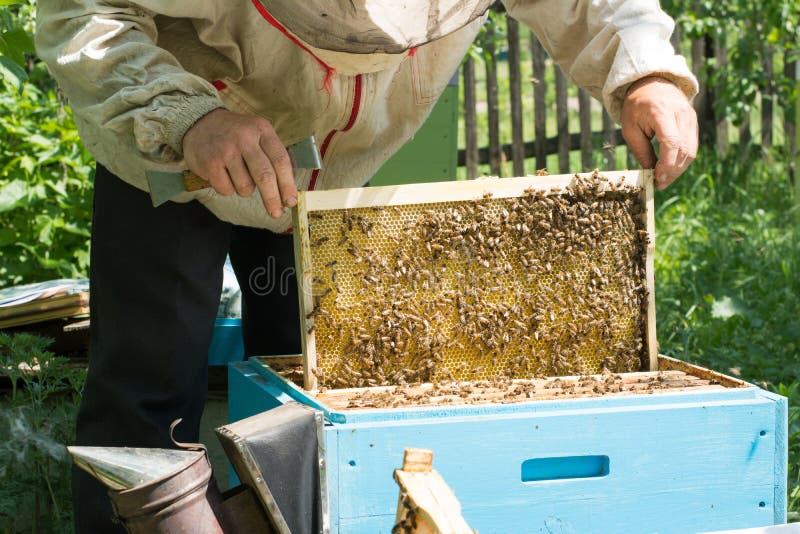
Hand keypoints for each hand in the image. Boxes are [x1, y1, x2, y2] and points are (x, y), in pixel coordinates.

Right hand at [182, 108, 296, 217]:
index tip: (291, 201)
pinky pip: (227, 190)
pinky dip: (227, 189)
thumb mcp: (257, 134)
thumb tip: (287, 192)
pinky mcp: (210, 163)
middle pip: (264, 176)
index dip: (288, 184)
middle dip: (272, 198)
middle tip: (276, 213)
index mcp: (262, 130)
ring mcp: (226, 150)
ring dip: (245, 190)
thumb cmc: (236, 135)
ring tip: (237, 176)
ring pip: (245, 187)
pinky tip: (223, 174)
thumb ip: (273, 157)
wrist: (199, 122)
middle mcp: (245, 138)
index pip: (280, 160)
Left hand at [621, 76, 697, 189]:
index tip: (657, 179)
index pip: (672, 142)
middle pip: (684, 150)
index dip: (667, 164)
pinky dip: (682, 160)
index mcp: (662, 112)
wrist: (651, 82)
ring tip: (664, 180)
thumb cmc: (636, 106)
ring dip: (679, 169)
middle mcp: (681, 114)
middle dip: (672, 171)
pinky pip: (692, 145)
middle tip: (659, 185)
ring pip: (691, 150)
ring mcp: (691, 117)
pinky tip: (670, 168)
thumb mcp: (630, 128)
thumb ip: (641, 151)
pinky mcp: (693, 121)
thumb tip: (650, 173)